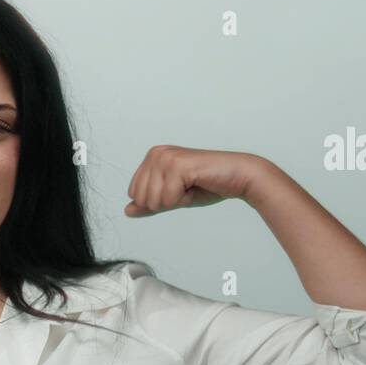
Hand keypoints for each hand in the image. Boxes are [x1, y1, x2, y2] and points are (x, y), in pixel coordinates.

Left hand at [125, 145, 268, 216]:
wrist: (238, 177)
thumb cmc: (208, 185)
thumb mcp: (173, 198)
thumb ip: (150, 204)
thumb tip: (127, 211)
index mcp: (152, 157)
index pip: (134, 194)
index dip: (158, 201)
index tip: (179, 189)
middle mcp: (155, 153)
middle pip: (141, 198)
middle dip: (165, 202)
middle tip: (187, 188)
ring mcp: (165, 157)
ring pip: (153, 201)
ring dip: (176, 201)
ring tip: (192, 186)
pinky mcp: (177, 165)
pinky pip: (168, 199)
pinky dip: (184, 200)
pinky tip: (197, 184)